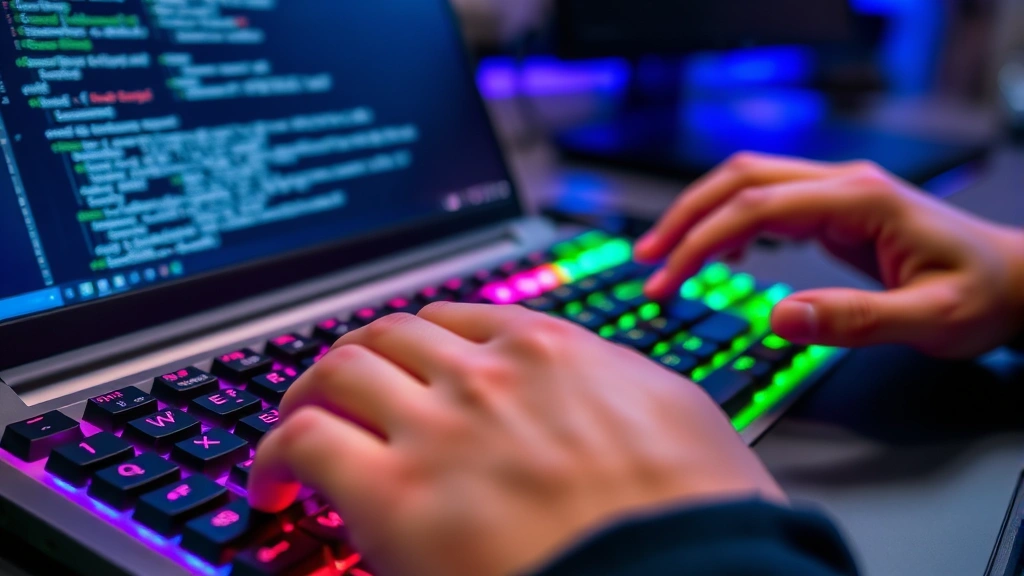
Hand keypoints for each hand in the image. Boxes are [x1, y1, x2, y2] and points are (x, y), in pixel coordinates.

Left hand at [248, 303, 783, 575]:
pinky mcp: (394, 494)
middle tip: (343, 385)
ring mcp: (440, 427)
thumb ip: (625, 388)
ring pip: (339, 368)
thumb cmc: (699, 516)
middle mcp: (491, 375)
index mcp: (557, 354)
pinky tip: (271, 489)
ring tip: (295, 423)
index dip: (425, 342)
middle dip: (359, 355)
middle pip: (392, 333)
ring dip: (308, 392)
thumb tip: (609, 388)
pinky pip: (303, 442)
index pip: (462, 319)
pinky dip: (271, 456)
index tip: (412, 364)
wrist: (684, 575)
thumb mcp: (682, 419)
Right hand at [634, 152, 1023, 358]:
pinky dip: (729, 223)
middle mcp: (844, 184)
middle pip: (740, 179)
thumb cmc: (978, 295)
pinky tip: (718, 252)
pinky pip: (767, 202)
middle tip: (647, 261)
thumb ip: (853, 319)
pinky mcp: (834, 209)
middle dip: (684, 218)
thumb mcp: (926, 319)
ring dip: (700, 216)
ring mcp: (838, 192)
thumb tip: (779, 318)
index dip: (700, 241)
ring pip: (748, 184)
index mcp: (860, 200)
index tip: (666, 279)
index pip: (756, 207)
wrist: (1013, 280)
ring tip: (665, 257)